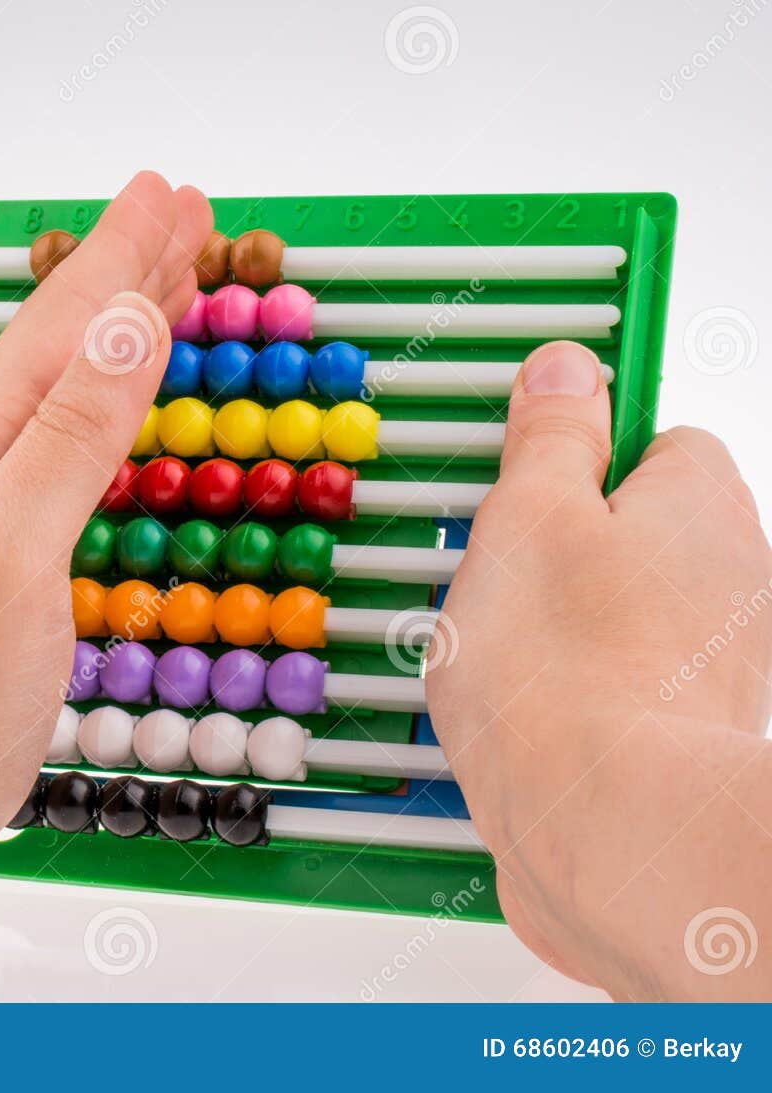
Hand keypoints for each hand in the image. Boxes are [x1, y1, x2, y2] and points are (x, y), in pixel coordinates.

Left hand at [0, 172, 213, 902]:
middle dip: (126, 283)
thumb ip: (66, 440)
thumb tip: (128, 319)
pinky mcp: (4, 592)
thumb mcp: (3, 556)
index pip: (63, 330)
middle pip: (64, 355)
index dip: (124, 261)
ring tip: (163, 302)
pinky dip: (110, 438)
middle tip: (181, 219)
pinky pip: (71, 479)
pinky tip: (115, 444)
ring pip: (68, 413)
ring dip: (121, 351)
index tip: (175, 194)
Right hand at [428, 340, 771, 998]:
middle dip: (551, 550)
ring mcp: (709, 670)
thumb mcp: (529, 516)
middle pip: (626, 534)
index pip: (649, 440)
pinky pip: (603, 692)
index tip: (519, 472)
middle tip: (487, 572)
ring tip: (485, 656)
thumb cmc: (570, 677)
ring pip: (609, 617)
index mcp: (698, 504)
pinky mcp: (673, 742)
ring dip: (546, 628)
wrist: (613, 843)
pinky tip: (510, 720)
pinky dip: (557, 698)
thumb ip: (551, 436)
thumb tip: (566, 371)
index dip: (575, 453)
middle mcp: (728, 581)